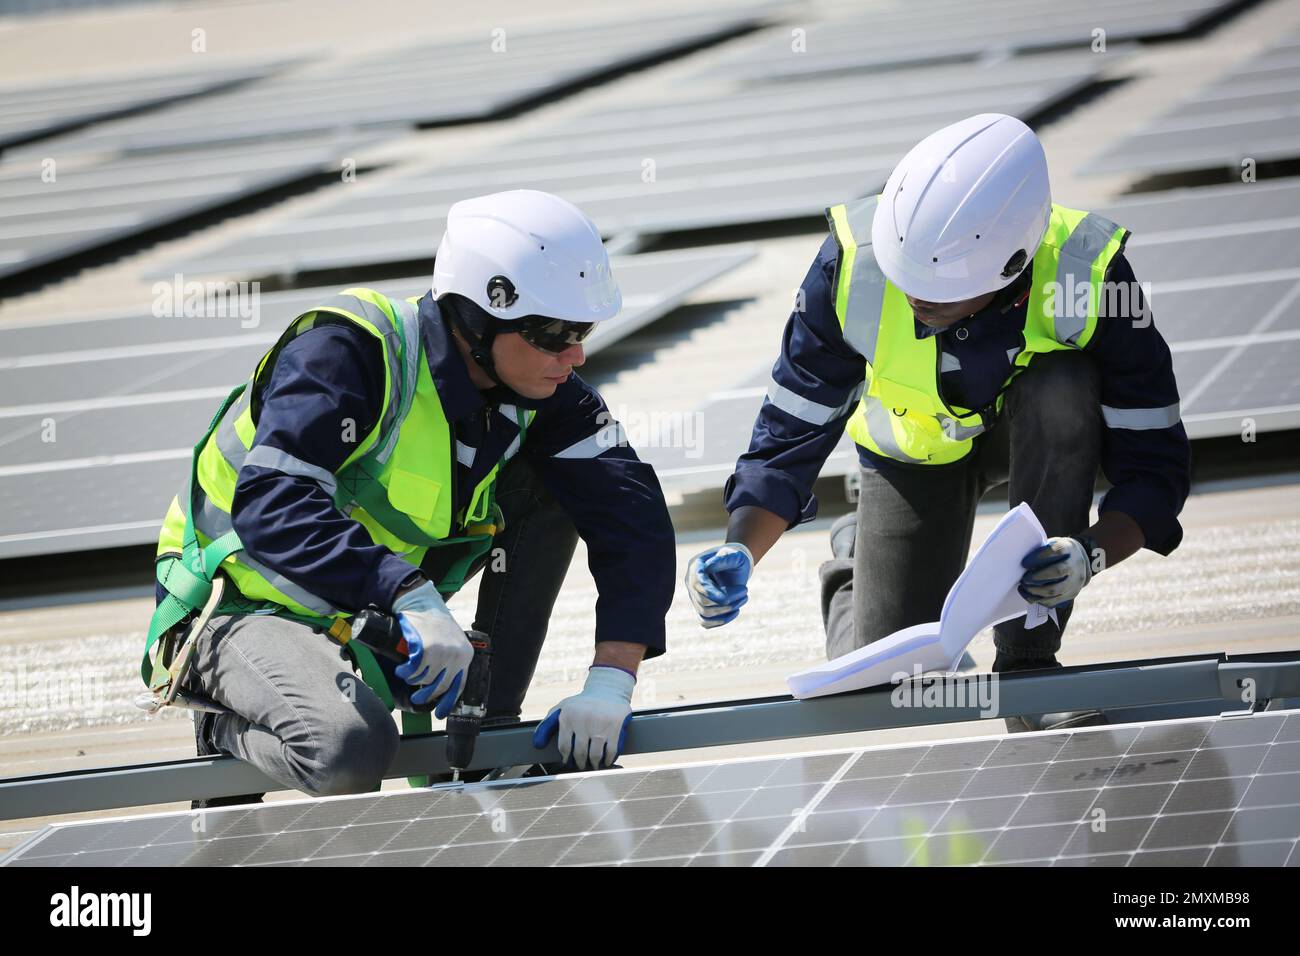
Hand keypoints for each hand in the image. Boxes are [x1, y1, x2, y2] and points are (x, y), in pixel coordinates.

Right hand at [391, 581, 471, 718]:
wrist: (420, 603)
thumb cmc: (434, 622)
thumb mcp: (452, 641)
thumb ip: (452, 660)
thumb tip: (441, 685)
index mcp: (466, 655)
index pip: (459, 685)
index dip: (448, 702)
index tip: (439, 713)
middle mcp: (457, 655)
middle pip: (440, 686)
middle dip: (426, 695)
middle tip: (416, 699)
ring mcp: (442, 653)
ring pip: (425, 680)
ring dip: (414, 681)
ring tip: (408, 675)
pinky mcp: (426, 650)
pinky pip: (414, 672)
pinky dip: (406, 674)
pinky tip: (402, 671)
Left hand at [532, 666, 634, 769]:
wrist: (607, 689)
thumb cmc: (582, 703)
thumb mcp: (562, 708)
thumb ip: (547, 725)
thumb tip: (537, 745)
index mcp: (568, 716)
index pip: (564, 747)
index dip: (566, 758)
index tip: (568, 761)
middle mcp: (583, 720)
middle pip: (580, 753)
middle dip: (580, 763)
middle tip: (581, 766)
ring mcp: (600, 724)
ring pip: (595, 755)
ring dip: (593, 764)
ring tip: (593, 765)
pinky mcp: (615, 726)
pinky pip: (611, 750)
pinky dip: (608, 759)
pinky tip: (606, 761)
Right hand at [685, 542, 753, 628]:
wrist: (734, 564)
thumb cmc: (735, 557)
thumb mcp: (733, 554)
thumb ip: (723, 559)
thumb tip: (708, 567)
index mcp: (696, 567)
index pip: (699, 584)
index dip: (715, 593)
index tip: (737, 592)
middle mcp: (691, 582)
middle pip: (703, 601)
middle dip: (727, 600)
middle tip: (745, 591)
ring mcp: (694, 596)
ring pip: (705, 613)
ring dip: (727, 611)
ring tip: (744, 599)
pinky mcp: (700, 607)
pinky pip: (705, 622)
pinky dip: (720, 621)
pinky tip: (736, 612)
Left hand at [1019, 536, 1093, 607]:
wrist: (1079, 561)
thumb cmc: (1057, 552)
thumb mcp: (1053, 544)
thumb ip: (1041, 550)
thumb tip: (1021, 560)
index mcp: (1069, 548)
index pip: (1056, 552)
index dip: (1039, 557)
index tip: (1024, 563)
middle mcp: (1075, 565)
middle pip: (1058, 571)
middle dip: (1037, 577)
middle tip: (1024, 578)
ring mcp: (1075, 581)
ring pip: (1055, 589)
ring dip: (1036, 590)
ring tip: (1024, 586)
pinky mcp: (1071, 594)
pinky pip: (1054, 601)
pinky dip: (1038, 599)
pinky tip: (1028, 595)